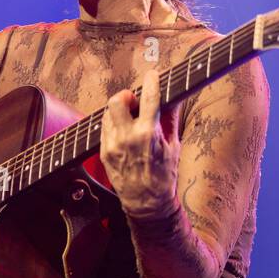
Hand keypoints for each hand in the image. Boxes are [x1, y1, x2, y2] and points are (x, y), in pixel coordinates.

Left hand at [99, 68, 181, 219]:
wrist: (146, 203)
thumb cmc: (164, 175)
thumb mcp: (173, 146)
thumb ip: (170, 119)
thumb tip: (173, 98)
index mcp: (149, 133)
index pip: (149, 98)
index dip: (151, 82)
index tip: (153, 74)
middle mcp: (128, 137)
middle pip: (117, 101)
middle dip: (125, 96)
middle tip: (134, 100)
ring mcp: (113, 145)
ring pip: (107, 113)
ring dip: (118, 110)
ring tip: (130, 118)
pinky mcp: (104, 153)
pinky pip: (104, 129)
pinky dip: (113, 125)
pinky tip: (123, 132)